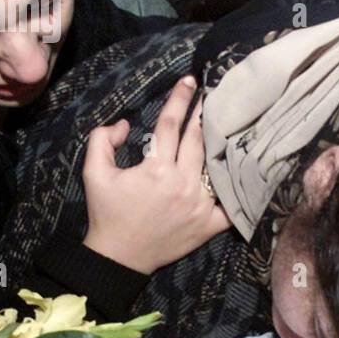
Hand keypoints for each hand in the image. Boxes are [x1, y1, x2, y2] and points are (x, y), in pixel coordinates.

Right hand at [82, 75, 231, 274]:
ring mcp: (200, 205)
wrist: (119, 257)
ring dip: (222, 143)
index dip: (180, 99)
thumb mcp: (94, 173)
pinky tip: (244, 169)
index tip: (190, 80)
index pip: (170, 124)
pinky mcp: (209, 224)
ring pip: (216, 165)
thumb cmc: (107, 212)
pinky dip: (237, 187)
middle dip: (204, 113)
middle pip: (198, 139)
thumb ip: (103, 140)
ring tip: (231, 122)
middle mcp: (182, 183)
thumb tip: (126, 123)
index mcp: (156, 169)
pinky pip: (230, 203)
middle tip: (214, 93)